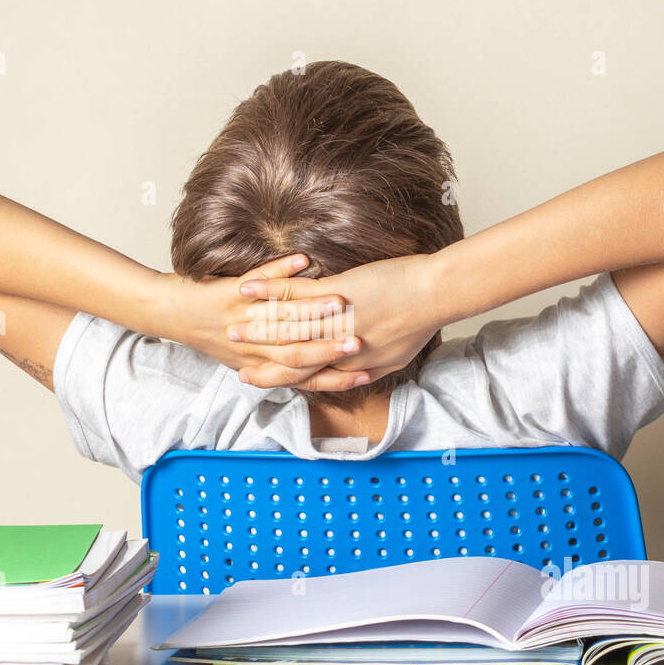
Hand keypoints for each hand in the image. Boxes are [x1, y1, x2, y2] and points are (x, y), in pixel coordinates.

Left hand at [157, 254, 374, 390]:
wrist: (174, 316)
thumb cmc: (220, 335)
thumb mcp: (253, 357)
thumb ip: (285, 363)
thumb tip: (320, 364)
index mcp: (265, 364)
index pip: (308, 375)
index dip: (338, 374)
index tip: (365, 369)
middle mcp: (255, 348)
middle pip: (301, 350)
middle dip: (333, 345)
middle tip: (362, 339)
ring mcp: (243, 321)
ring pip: (284, 318)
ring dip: (314, 307)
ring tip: (344, 297)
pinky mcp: (230, 296)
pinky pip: (258, 282)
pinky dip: (280, 270)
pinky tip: (303, 260)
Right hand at [231, 254, 444, 387]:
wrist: (434, 295)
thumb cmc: (420, 324)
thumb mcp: (395, 359)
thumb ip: (370, 369)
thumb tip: (358, 375)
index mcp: (348, 365)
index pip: (302, 375)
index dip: (274, 376)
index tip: (252, 376)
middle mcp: (335, 349)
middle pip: (286, 355)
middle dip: (254, 355)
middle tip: (230, 353)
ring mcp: (332, 321)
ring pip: (283, 327)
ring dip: (253, 325)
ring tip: (229, 323)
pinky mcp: (334, 295)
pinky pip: (293, 295)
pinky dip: (268, 292)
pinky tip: (247, 288)